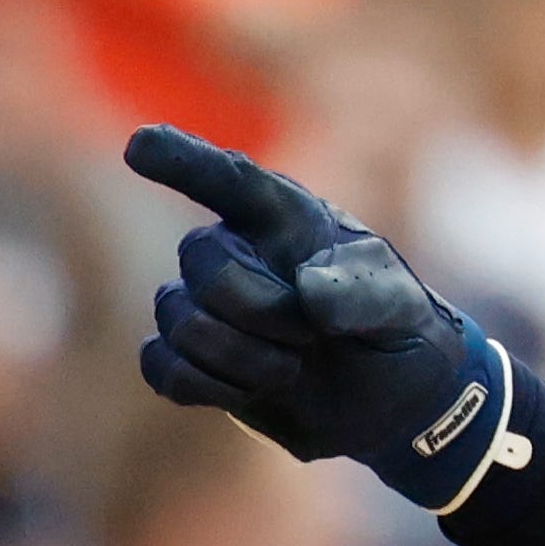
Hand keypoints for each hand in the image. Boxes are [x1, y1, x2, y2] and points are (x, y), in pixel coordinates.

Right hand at [125, 125, 533, 513]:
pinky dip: (208, 386)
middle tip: (313, 334)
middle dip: (261, 309)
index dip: (182, 159)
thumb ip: (364, 291)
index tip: (140, 146)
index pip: (227, 180)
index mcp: (284, 218)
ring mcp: (208, 305)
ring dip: (245, 358)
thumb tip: (306, 292)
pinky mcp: (194, 361)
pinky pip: (161, 367)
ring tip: (294, 367)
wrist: (392, 399)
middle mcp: (236, 250)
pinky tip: (252, 388)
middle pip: (202, 261)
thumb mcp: (403, 305)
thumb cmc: (395, 330)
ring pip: (180, 322)